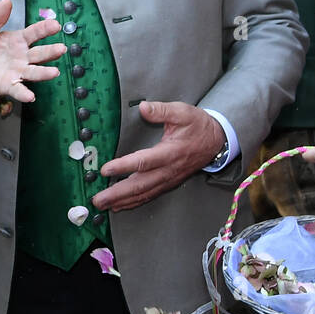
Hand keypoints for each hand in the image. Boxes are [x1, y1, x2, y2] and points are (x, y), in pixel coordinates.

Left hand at [0, 0, 66, 101]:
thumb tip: (6, 1)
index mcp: (19, 41)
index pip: (34, 33)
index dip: (45, 28)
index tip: (55, 25)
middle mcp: (23, 57)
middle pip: (39, 53)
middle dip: (51, 51)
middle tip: (61, 49)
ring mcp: (18, 71)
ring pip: (34, 72)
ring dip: (44, 73)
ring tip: (54, 72)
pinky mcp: (9, 85)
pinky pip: (18, 89)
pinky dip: (24, 93)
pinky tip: (30, 96)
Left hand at [94, 102, 224, 211]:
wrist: (216, 141)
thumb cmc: (198, 125)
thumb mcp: (182, 112)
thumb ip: (161, 110)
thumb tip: (143, 108)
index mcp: (170, 152)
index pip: (143, 162)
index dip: (124, 166)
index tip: (106, 169)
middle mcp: (168, 170)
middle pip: (140, 185)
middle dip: (117, 193)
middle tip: (98, 199)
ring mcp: (168, 179)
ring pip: (143, 194)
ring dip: (122, 201)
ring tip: (104, 205)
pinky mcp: (168, 183)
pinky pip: (149, 195)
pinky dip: (134, 202)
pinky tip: (120, 205)